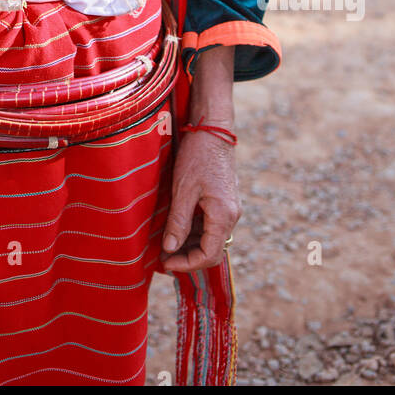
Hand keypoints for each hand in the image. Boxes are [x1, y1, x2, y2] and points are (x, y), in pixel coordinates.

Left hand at [160, 128, 238, 271]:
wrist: (213, 129)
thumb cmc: (198, 155)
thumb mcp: (184, 189)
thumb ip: (178, 221)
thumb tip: (170, 248)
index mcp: (224, 215)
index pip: (209, 255)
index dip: (187, 264)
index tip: (166, 263)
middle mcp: (231, 216)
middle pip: (212, 251)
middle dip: (187, 258)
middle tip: (163, 257)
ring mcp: (229, 209)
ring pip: (211, 239)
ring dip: (190, 246)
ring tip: (166, 244)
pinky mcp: (225, 201)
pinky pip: (212, 225)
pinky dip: (195, 232)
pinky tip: (177, 228)